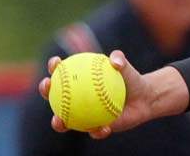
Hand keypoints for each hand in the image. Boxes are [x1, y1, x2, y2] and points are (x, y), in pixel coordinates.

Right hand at [38, 51, 189, 138]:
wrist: (144, 98)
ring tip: (60, 120)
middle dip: (45, 90)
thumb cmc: (130, 78)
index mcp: (81, 81)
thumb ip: (120, 59)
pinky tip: (102, 129)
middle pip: (55, 96)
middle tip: (48, 86)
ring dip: (59, 122)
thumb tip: (114, 61)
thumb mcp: (126, 67)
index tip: (55, 62)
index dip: (54, 66)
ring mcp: (84, 114)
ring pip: (66, 120)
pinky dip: (97, 130)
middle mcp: (78, 98)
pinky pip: (94, 131)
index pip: (62, 72)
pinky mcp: (96, 128)